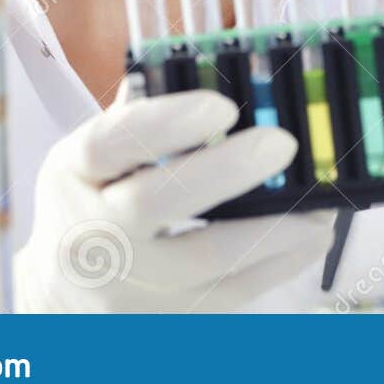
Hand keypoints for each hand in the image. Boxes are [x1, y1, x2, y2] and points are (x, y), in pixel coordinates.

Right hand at [14, 88, 333, 311]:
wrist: (64, 291)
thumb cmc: (97, 197)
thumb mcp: (97, 151)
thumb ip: (149, 111)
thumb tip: (222, 65)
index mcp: (73, 171)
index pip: (111, 143)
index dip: (168, 123)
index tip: (224, 106)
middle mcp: (91, 231)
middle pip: (153, 203)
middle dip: (226, 171)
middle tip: (283, 144)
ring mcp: (127, 283)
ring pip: (204, 260)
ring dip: (273, 226)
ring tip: (320, 199)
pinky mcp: (165, 317)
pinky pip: (231, 294)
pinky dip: (281, 263)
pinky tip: (313, 235)